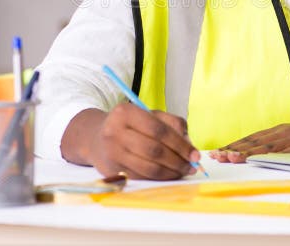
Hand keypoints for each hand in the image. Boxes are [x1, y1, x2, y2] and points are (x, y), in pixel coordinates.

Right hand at [60, 105, 199, 179]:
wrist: (95, 138)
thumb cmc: (127, 125)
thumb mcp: (147, 115)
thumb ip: (171, 123)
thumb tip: (189, 143)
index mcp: (125, 112)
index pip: (158, 129)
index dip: (180, 143)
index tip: (194, 153)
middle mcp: (115, 132)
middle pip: (154, 150)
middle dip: (178, 160)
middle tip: (192, 166)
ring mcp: (112, 153)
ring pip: (149, 167)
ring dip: (171, 172)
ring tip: (183, 171)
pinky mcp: (113, 171)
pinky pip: (142, 177)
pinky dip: (159, 178)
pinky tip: (169, 175)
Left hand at [209, 109, 289, 162]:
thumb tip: (272, 160)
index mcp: (286, 131)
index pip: (256, 138)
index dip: (236, 145)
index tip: (219, 151)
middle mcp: (288, 132)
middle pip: (255, 141)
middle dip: (234, 148)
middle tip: (215, 155)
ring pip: (266, 145)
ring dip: (245, 151)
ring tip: (228, 158)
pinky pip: (286, 151)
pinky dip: (269, 154)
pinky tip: (257, 158)